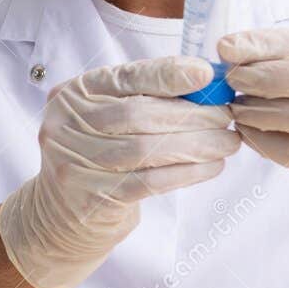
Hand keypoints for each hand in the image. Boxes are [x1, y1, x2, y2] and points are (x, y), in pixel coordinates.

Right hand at [0, 56, 240, 287]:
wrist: (61, 213)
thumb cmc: (98, 155)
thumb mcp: (108, 117)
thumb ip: (144, 97)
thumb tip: (205, 81)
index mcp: (73, 94)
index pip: (125, 77)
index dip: (167, 74)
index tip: (205, 74)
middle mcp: (66, 124)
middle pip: (138, 114)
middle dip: (191, 114)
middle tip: (226, 115)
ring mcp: (74, 163)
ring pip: (147, 150)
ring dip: (197, 145)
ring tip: (227, 142)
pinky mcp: (92, 198)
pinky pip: (149, 182)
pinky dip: (187, 173)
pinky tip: (211, 167)